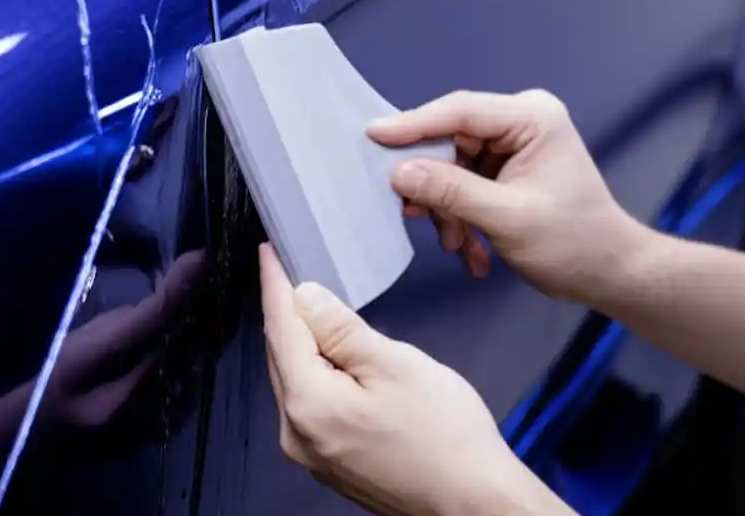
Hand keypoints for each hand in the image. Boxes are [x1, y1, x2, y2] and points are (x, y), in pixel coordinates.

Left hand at [259, 244, 571, 515]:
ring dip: (303, 345)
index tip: (270, 254)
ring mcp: (311, 453)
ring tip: (317, 310)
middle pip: (282, 356)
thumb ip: (342, 329)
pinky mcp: (328, 463)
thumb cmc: (447, 438)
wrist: (474, 503)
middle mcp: (297, 433)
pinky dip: (316, 375)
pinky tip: (335, 360)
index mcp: (309, 404)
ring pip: (294, 381)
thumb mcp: (396, 364)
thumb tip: (304, 296)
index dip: (275, 286)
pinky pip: (309, 406)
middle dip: (287, 314)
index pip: (280, 329)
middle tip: (293, 273)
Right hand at [367, 89, 651, 303]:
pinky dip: (459, 216)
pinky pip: (461, 184)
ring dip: (446, 209)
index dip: (413, 124)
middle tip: (414, 214)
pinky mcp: (503, 170)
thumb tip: (401, 172)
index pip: (459, 111)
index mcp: (532, 118)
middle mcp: (520, 122)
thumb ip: (451, 192)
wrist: (608, 272)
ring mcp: (511, 146)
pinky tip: (470, 249)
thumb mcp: (507, 218)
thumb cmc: (576, 243)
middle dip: (432, 184)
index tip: (374, 135)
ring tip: (456, 243)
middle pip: (449, 139)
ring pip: (449, 166)